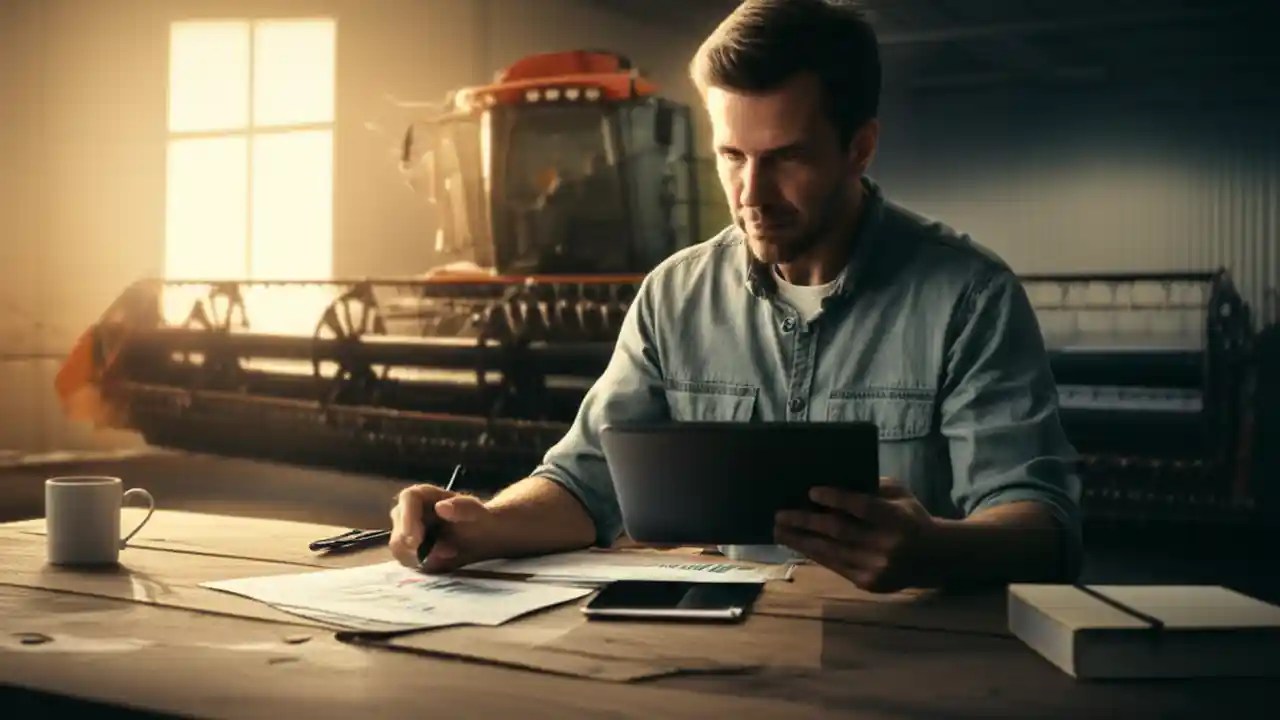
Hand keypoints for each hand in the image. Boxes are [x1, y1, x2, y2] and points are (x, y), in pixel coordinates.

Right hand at [389, 483, 490, 572]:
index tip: (417, 541)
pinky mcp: (405, 549)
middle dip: (419, 546)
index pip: (408, 498)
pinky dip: (423, 564)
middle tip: (449, 551)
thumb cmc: (478, 519)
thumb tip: (440, 507)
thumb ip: (463, 508)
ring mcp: (403, 530)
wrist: (480, 537)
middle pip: (399, 529)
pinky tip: (442, 560)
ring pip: (399, 549)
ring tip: (450, 553)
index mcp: (422, 494)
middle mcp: (406, 510)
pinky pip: (405, 561)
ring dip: (422, 557)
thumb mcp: (478, 513)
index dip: (409, 519)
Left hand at [774, 479, 937, 592]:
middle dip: (806, 521)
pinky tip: (798, 544)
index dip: (836, 499)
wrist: (935, 558)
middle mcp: (887, 546)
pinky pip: (835, 566)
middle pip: (839, 531)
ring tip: (779, 530)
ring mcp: (877, 568)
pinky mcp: (869, 584)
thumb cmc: (911, 518)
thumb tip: (831, 480)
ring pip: (831, 552)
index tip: (810, 491)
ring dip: (801, 540)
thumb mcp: (899, 495)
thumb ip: (871, 487)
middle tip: (780, 513)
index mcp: (898, 519)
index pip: (862, 507)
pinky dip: (814, 554)